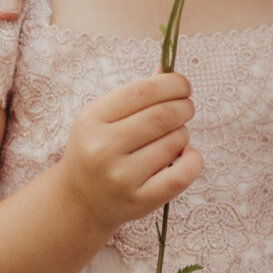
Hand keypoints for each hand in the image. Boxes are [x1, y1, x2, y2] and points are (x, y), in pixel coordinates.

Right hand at [58, 73, 202, 232]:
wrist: (79, 201)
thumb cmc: (96, 150)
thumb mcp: (103, 117)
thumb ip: (135, 95)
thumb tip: (167, 71)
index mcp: (93, 119)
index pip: (143, 91)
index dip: (171, 83)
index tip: (183, 86)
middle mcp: (103, 148)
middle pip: (162, 115)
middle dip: (184, 107)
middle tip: (186, 108)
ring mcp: (120, 177)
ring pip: (174, 142)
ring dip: (183, 133)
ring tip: (173, 136)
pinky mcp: (139, 201)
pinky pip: (181, 175)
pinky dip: (193, 159)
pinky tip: (186, 155)